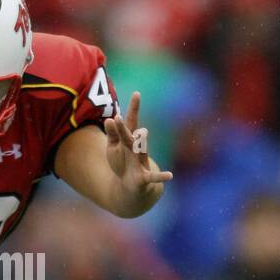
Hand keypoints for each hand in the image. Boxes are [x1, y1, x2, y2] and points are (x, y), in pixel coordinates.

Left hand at [104, 91, 172, 212]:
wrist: (132, 187)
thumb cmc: (122, 163)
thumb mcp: (113, 148)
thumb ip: (112, 134)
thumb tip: (110, 120)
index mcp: (129, 141)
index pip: (131, 122)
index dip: (133, 109)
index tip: (137, 93)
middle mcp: (137, 149)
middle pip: (131, 136)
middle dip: (124, 128)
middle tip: (118, 118)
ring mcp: (141, 162)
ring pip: (141, 152)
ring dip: (141, 144)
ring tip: (143, 134)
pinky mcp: (144, 177)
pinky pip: (153, 177)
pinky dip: (161, 176)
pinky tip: (170, 176)